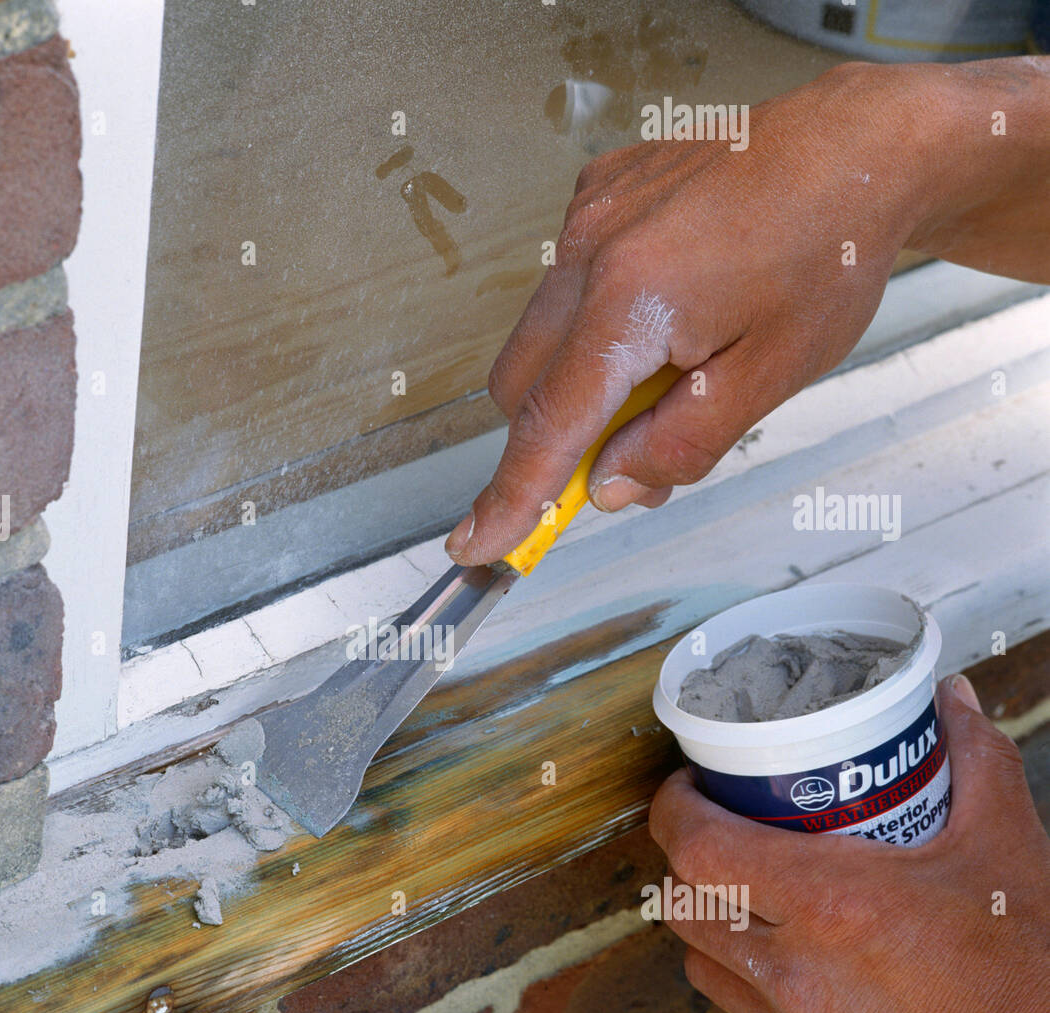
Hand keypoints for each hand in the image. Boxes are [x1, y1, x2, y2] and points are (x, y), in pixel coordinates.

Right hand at [446, 57, 1049, 566]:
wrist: (857, 148)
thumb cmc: (829, 251)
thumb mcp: (772, 375)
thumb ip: (683, 443)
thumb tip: (610, 487)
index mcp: (632, 298)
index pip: (550, 424)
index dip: (511, 496)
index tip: (477, 543)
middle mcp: (592, 248)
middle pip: (522, 385)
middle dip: (559, 436)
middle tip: (635, 452)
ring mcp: (588, 213)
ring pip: (540, 337)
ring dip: (583, 379)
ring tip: (672, 368)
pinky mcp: (597, 192)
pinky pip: (564, 283)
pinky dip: (595, 321)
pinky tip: (668, 307)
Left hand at [648, 673, 1049, 1012]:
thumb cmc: (1035, 965)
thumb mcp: (1007, 843)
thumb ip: (973, 759)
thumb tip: (948, 698)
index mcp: (832, 905)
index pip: (697, 848)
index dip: (674, 809)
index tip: (686, 788)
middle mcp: (798, 974)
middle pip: (683, 908)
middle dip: (688, 866)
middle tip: (719, 838)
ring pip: (708, 969)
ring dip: (717, 930)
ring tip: (754, 903)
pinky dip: (770, 993)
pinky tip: (812, 973)